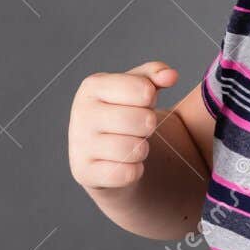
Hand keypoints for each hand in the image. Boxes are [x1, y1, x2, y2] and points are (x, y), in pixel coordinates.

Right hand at [68, 60, 177, 189]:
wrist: (103, 152)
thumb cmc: (124, 111)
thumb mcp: (138, 87)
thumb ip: (156, 75)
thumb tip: (170, 76)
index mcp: (93, 86)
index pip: (143, 90)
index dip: (151, 98)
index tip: (142, 101)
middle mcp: (81, 113)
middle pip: (143, 121)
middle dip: (149, 126)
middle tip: (140, 127)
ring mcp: (79, 144)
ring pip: (134, 150)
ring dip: (142, 149)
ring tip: (132, 144)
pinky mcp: (83, 172)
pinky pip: (126, 174)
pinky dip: (134, 171)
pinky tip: (125, 164)